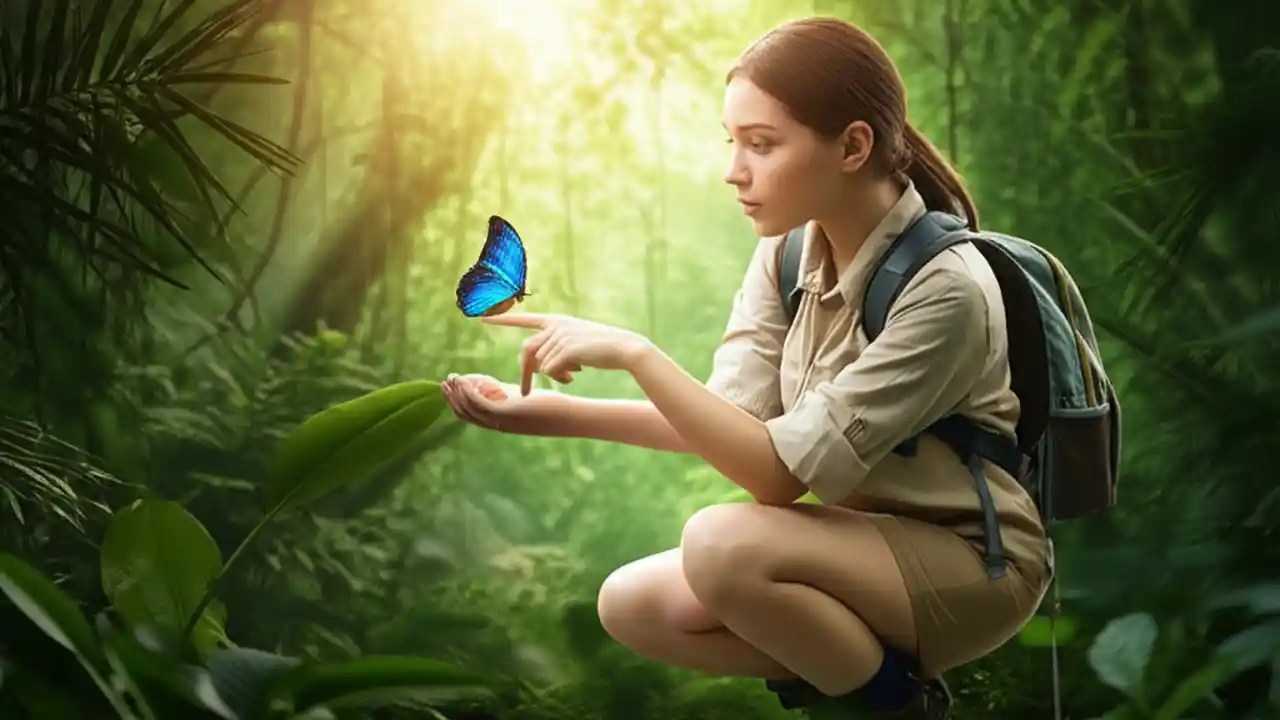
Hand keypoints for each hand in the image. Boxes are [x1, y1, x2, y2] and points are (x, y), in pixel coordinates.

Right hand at [441, 373, 553, 433]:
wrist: (571, 416)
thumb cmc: (553, 406)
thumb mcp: (523, 398)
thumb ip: (506, 393)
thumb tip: (494, 387)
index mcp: (501, 423)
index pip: (472, 415)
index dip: (458, 402)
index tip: (450, 387)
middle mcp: (499, 425)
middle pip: (467, 414)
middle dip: (453, 399)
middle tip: (443, 383)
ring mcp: (502, 421)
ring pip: (470, 410)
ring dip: (457, 395)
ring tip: (449, 380)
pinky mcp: (509, 413)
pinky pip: (481, 404)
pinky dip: (468, 393)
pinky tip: (463, 381)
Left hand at [479, 312, 651, 395]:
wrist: (623, 348)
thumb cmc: (600, 349)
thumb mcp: (574, 346)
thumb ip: (554, 351)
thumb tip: (538, 368)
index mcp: (556, 321)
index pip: (524, 319)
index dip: (503, 320)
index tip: (482, 318)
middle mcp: (555, 326)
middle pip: (527, 351)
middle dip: (524, 374)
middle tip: (526, 393)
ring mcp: (560, 336)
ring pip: (540, 363)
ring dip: (552, 376)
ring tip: (571, 377)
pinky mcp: (566, 348)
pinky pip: (549, 370)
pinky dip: (559, 377)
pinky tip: (575, 375)